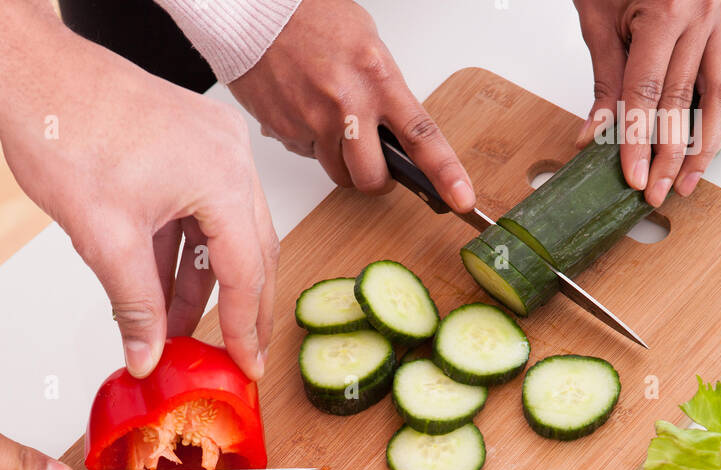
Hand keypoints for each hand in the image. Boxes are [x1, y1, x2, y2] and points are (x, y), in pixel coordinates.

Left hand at [0, 30, 277, 378]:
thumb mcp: (106, 240)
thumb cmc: (64, 129)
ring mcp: (212, 144)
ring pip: (224, 232)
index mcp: (222, 178)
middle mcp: (228, 156)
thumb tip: (147, 355)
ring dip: (202, 282)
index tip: (247, 365)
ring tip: (178, 327)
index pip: (247, 272)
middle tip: (235, 354)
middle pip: (251, 252)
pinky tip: (161, 286)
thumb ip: (136, 307)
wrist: (31, 74)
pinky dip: (183, 249)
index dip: (245, 327)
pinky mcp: (189, 141)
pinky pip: (201, 208)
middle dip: (238, 308)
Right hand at [230, 0, 474, 211]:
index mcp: (378, 78)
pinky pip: (307, 156)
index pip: (421, 136)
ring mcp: (314, 121)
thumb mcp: (366, 45)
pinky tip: (303, 111)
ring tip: (332, 126)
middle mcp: (348, 104)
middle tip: (374, 167)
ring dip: (341, 162)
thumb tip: (392, 130)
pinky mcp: (287, 132)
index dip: (445, 173)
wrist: (258, 11)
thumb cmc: (311, 17)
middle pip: (373, 178)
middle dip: (376, 180)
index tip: (462, 199)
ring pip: (339, 174)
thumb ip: (383, 89)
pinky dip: (308, 142)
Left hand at [573, 0, 720, 206]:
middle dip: (670, 155)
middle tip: (657, 193)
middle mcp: (700, 15)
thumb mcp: (598, 19)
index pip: (648, 93)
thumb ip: (605, 80)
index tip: (633, 178)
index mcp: (666, 9)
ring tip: (689, 181)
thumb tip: (594, 135)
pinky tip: (714, 144)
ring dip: (707, 145)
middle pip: (685, 102)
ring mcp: (719, 21)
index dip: (639, 142)